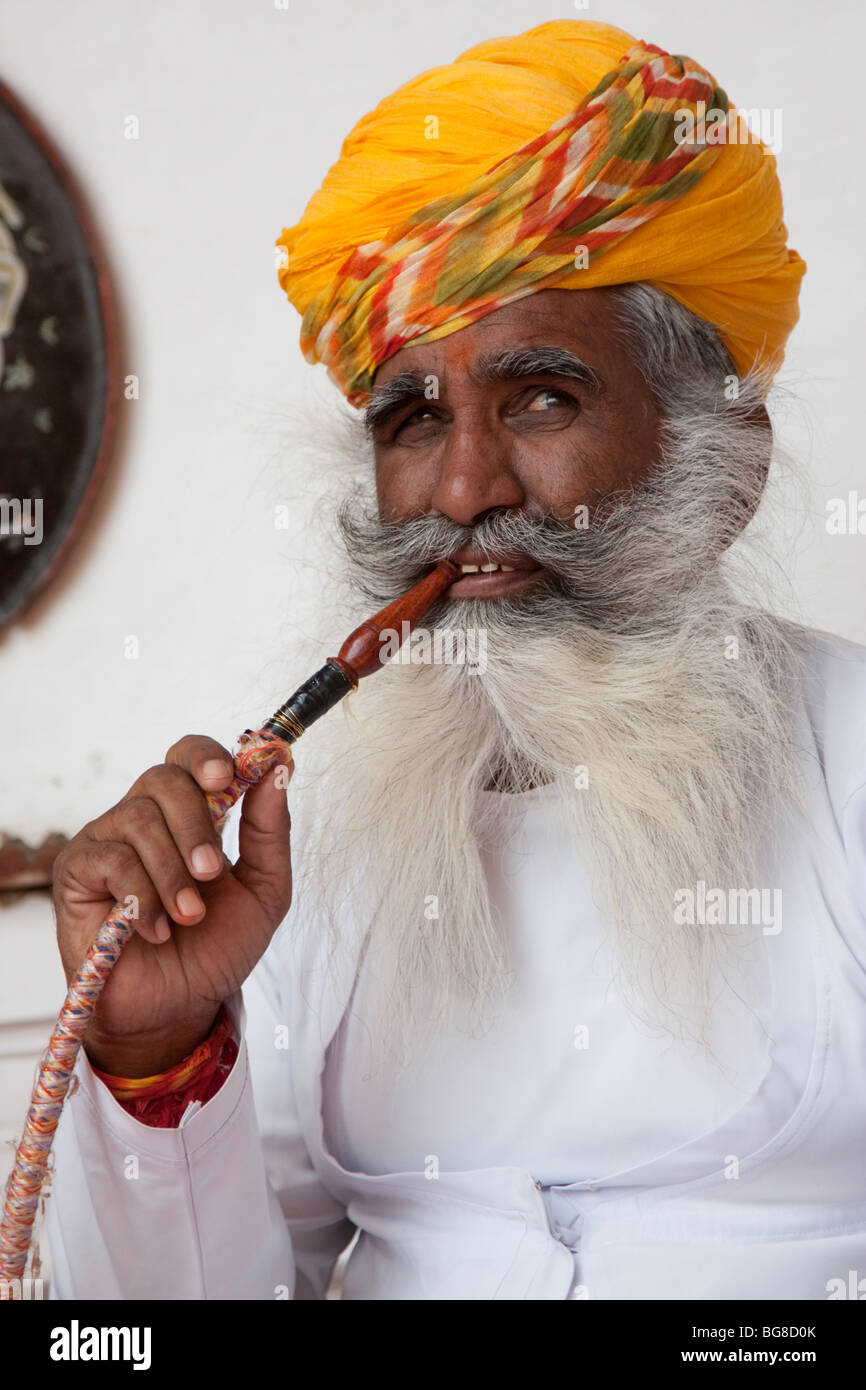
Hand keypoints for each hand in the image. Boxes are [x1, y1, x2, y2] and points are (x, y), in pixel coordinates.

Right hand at [52, 734, 292, 1075]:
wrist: (178, 1007)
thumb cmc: (216, 947)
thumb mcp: (264, 889)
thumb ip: (271, 830)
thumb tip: (280, 767)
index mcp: (190, 815)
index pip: (189, 755)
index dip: (207, 756)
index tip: (229, 776)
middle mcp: (145, 817)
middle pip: (165, 778)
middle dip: (197, 824)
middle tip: (213, 874)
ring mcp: (108, 840)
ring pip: (140, 818)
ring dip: (173, 873)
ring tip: (188, 915)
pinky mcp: (77, 870)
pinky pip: (112, 859)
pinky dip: (142, 896)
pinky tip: (154, 928)